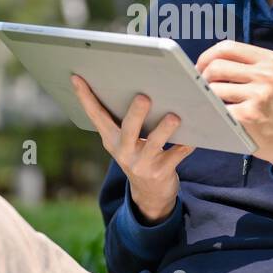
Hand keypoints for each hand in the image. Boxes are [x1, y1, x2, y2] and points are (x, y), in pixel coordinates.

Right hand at [70, 75, 195, 221]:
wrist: (150, 195)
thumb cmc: (139, 155)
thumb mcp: (126, 142)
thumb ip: (126, 120)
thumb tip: (140, 87)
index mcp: (111, 139)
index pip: (96, 116)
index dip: (85, 97)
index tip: (77, 77)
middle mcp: (123, 151)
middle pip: (128, 130)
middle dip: (136, 113)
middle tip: (144, 97)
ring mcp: (142, 164)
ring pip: (154, 144)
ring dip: (164, 130)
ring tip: (174, 116)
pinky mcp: (161, 173)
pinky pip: (176, 156)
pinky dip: (186, 145)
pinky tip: (195, 136)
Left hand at [195, 40, 272, 172]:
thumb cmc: (268, 105)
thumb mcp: (265, 78)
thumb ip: (239, 65)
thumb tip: (201, 64)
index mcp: (269, 60)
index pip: (227, 47)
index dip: (207, 56)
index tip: (201, 67)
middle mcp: (266, 74)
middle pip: (216, 66)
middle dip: (203, 77)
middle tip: (203, 87)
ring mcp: (259, 94)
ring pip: (212, 88)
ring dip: (208, 96)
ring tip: (217, 102)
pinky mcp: (248, 114)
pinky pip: (216, 108)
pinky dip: (212, 111)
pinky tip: (221, 115)